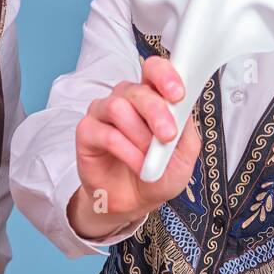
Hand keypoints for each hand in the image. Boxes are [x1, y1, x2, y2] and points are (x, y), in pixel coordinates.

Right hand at [69, 55, 201, 239]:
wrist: (135, 202)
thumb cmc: (159, 173)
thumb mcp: (184, 155)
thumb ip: (186, 130)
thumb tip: (182, 111)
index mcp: (151, 96)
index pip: (153, 70)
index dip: (165, 75)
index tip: (178, 94)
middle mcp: (125, 99)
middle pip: (137, 90)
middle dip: (156, 112)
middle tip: (167, 135)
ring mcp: (103, 113)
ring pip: (118, 107)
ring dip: (140, 136)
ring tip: (149, 158)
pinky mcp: (87, 132)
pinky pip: (106, 133)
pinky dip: (127, 151)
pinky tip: (137, 165)